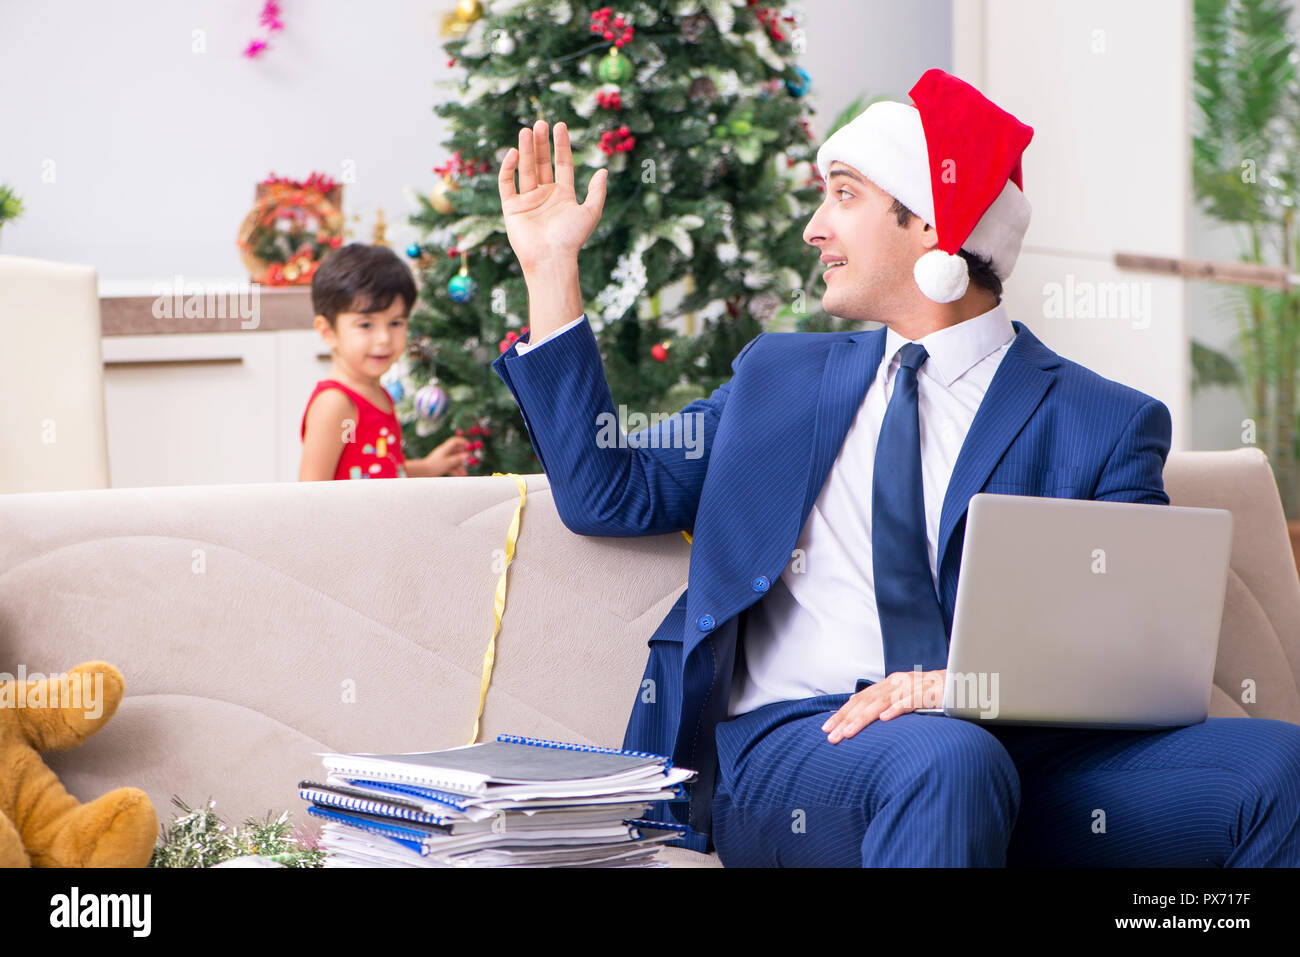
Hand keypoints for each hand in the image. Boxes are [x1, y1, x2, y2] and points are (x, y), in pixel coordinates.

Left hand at [422, 435, 469, 475]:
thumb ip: (458, 459)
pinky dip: (455, 470)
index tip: (470, 447)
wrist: (422, 473)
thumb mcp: (448, 463)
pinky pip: (450, 466)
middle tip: (470, 461)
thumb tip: (467, 455)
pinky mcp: (441, 466)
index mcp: (445, 449)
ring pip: (454, 461)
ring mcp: (443, 459)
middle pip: (456, 452)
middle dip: (463, 458)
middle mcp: (444, 453)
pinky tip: (459, 475)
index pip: (455, 441)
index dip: (463, 442)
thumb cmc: (434, 466)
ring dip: (460, 467)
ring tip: (464, 474)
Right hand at [498, 119, 607, 272]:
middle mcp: (544, 195)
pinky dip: (509, 168)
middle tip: (539, 123)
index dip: (561, 145)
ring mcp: (527, 200)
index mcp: (563, 195)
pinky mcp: (511, 208)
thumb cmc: (572, 238)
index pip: (561, 164)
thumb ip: (597, 192)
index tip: (559, 125)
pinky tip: (513, 153)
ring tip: (526, 130)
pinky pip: (507, 183)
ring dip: (525, 150)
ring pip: (525, 169)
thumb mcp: (591, 212)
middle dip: (541, 144)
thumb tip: (604, 171)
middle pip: (542, 163)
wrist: (551, 258)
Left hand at [821, 669, 945, 743]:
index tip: (826, 729)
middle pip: (866, 701)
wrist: (965, 683)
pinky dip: (897, 708)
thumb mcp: (908, 698)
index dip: (842, 713)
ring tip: (848, 733)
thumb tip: (866, 714)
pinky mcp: (930, 692)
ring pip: (882, 702)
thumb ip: (888, 704)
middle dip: (846, 719)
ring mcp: (913, 687)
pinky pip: (911, 700)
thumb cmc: (935, 694)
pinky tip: (885, 719)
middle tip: (831, 737)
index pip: (861, 699)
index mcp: (890, 684)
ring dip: (863, 718)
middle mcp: (898, 683)